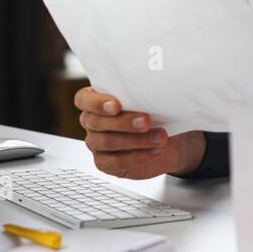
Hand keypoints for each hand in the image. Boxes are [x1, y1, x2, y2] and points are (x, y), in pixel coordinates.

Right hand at [73, 86, 205, 179]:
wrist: (169, 140)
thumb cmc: (156, 114)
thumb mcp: (150, 99)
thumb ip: (143, 92)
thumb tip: (152, 87)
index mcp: (97, 100)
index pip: (83, 99)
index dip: (96, 103)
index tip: (116, 105)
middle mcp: (92, 122)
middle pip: (96, 122)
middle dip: (123, 122)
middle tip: (146, 121)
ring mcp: (96, 143)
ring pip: (107, 142)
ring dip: (137, 140)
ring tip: (159, 137)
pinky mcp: (105, 163)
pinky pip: (116, 162)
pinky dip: (138, 157)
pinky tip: (154, 150)